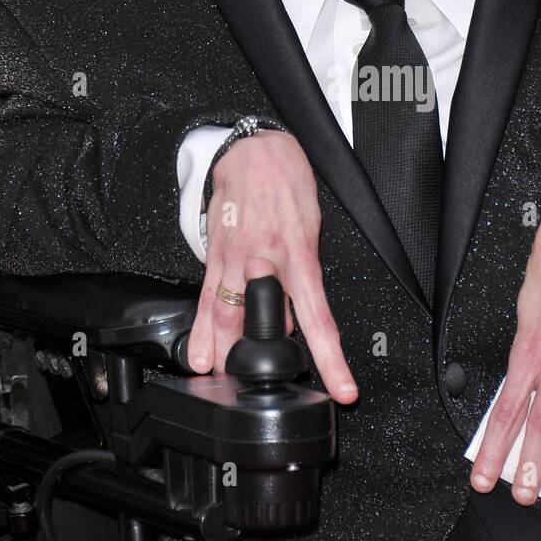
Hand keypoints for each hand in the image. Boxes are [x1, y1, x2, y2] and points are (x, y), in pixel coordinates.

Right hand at [185, 130, 357, 402]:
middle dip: (263, 360)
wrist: (257, 151)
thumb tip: (294, 322)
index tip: (342, 390)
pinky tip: (197, 352)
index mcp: (301, 258)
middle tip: (264, 389)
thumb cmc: (290, 187)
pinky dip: (201, 329)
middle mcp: (267, 262)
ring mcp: (236, 259)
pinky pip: (205, 296)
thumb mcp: (312, 230)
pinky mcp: (215, 254)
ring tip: (216, 380)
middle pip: (265, 322)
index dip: (332, 359)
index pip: (319, 320)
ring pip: (227, 314)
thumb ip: (303, 278)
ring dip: (222, 351)